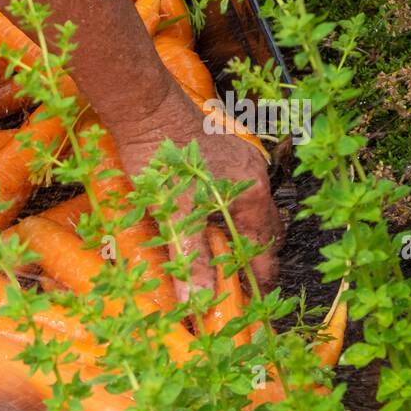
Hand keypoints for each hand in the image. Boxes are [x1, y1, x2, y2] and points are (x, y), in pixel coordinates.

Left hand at [111, 86, 282, 298]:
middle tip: (236, 286)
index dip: (259, 278)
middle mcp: (255, 177)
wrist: (145, 108)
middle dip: (253, 259)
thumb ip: (189, 258)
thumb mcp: (174, 213)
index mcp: (252, 195)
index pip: (265, 249)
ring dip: (239, 235)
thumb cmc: (161, 158)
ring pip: (249, 210)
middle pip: (263, 229)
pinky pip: (235, 192)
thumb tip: (197, 302)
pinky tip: (207, 221)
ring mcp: (241, 163)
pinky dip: (227, 214)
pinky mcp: (223, 154)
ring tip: (222, 260)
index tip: (251, 303)